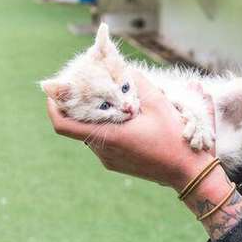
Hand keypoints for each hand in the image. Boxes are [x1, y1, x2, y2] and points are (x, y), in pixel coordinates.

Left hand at [47, 71, 214, 191]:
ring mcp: (109, 160)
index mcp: (109, 137)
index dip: (53, 108)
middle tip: (86, 85)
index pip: (64, 126)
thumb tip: (122, 68)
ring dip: (96, 116)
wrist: (189, 173)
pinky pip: (102, 141)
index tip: (53, 93)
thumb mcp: (159, 103)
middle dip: (79, 105)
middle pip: (78, 125)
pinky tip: (123, 115)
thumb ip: (137, 83)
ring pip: (91, 132)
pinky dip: (106, 126)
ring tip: (109, 98)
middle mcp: (103, 151)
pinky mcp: (116, 164)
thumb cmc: (175, 138)